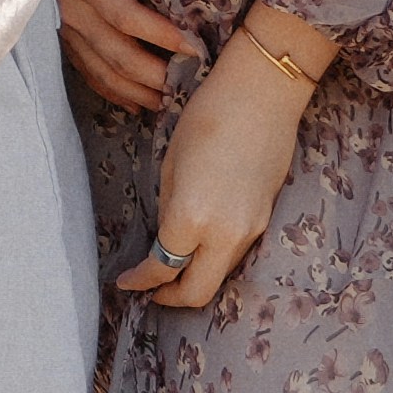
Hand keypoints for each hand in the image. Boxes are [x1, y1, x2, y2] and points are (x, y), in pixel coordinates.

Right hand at [51, 0, 197, 114]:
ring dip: (135, 90)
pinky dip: (110, 90)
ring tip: (169, 102)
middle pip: (113, 52)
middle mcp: (65, 7)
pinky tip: (135, 103)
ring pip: (99, 69)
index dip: (158, 35)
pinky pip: (84, 69)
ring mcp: (59, 24)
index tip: (193, 45)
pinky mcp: (57, 32)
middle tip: (190, 84)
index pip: (123, 15)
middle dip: (153, 74)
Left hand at [127, 35, 317, 312]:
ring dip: (195, 276)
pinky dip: (214, 259)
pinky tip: (200, 244)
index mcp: (191, 219)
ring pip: (219, 274)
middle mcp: (225, 234)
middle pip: (198, 292)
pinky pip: (235, 254)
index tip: (126, 282)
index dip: (141, 281)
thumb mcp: (171, 166)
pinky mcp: (266, 219)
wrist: (262, 94)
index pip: (162, 268)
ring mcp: (251, 229)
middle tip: (153, 290)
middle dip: (172, 297)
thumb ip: (169, 211)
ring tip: (174, 266)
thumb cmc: (207, 118)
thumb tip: (166, 238)